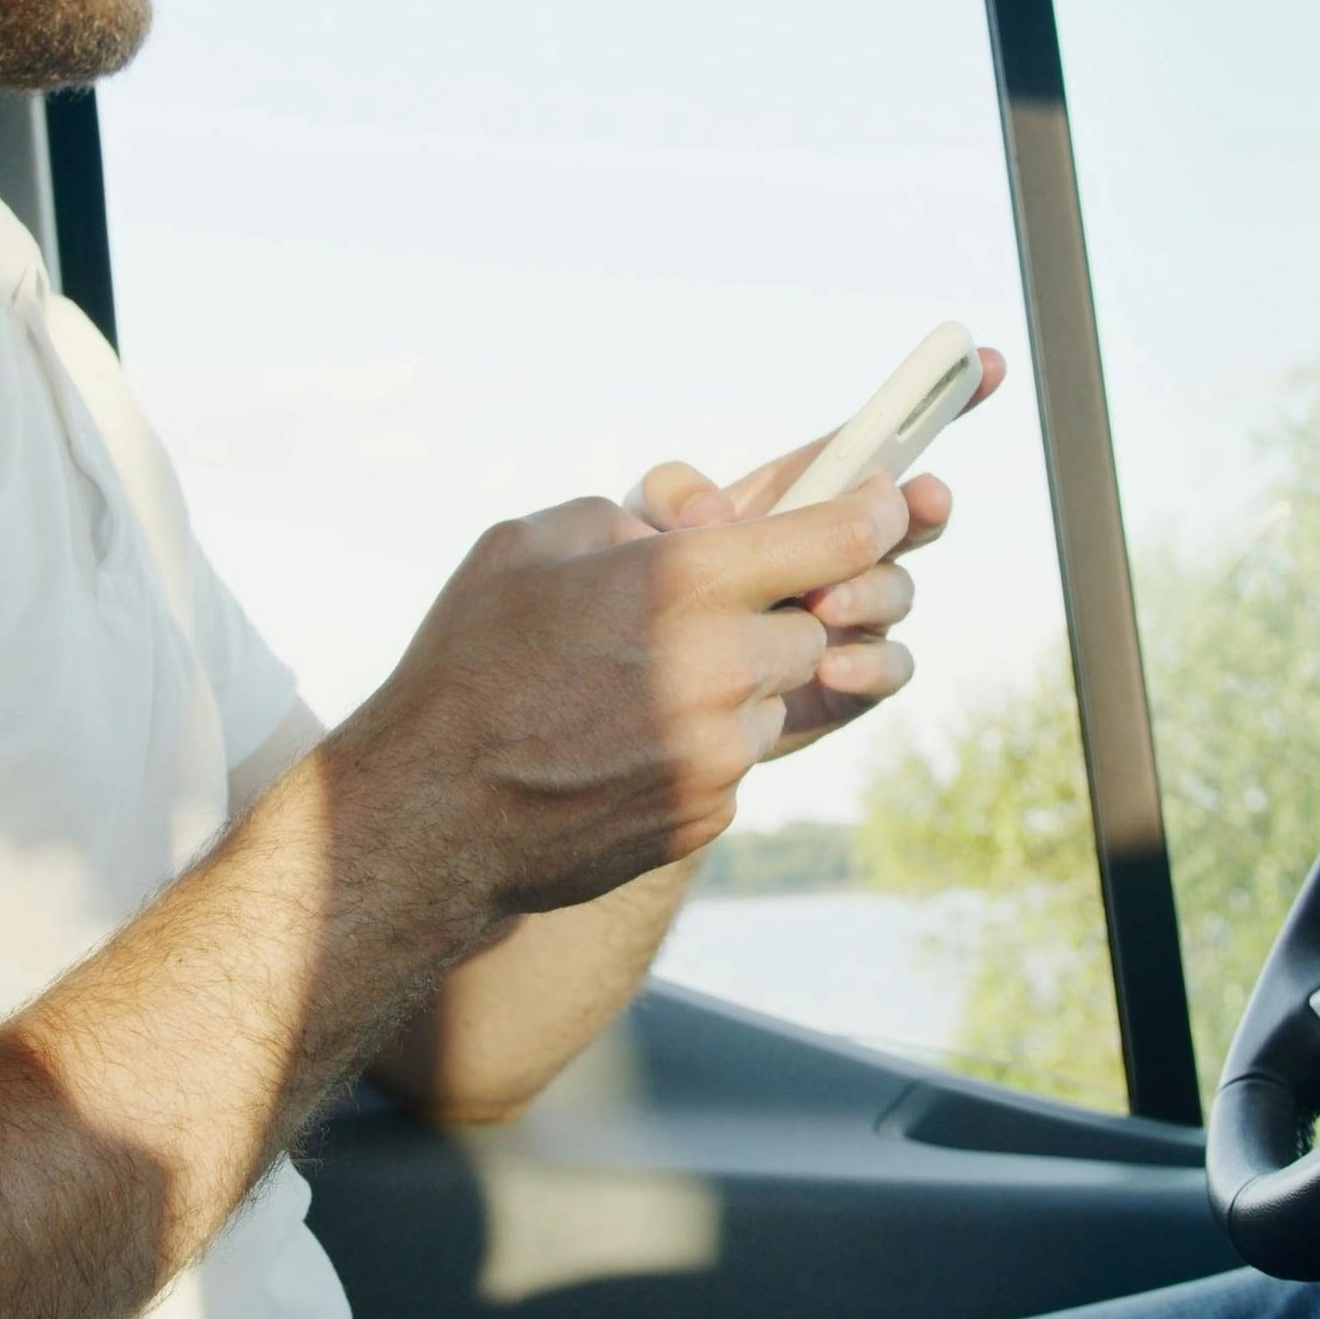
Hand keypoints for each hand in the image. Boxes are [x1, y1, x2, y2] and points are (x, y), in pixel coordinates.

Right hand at [328, 482, 911, 925]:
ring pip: (775, 697)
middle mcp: (721, 665)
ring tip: (642, 688)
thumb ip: (624, 521)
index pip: (835, 538)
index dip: (873, 516)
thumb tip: (685, 526)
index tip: (887, 505)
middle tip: (702, 616)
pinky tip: (625, 744)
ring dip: (734, 685)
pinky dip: (701, 745)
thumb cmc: (468, 664)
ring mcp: (720, 750)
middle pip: (812, 625)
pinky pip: (736, 761)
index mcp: (684, 581)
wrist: (432, 813)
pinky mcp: (709, 813)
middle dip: (772, 614)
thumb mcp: (527, 545)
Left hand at [628, 347, 1005, 759]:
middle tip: (913, 502)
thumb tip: (716, 514)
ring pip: (897, 590)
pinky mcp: (846, 684)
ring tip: (822, 604)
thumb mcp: (636, 530)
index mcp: (799, 499)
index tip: (985, 360)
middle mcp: (836, 553)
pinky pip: (889, 668)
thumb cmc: (636, 599)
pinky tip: (833, 667)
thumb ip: (670, 499)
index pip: (874, 443)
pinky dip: (873, 664)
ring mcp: (849, 618)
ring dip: (871, 589)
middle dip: (922, 505)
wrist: (630, 704)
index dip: (935, 399)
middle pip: (907, 516)